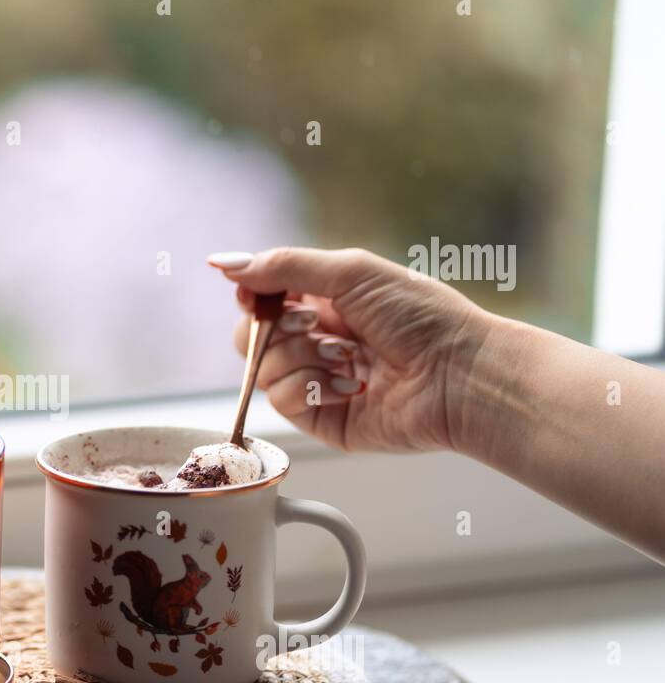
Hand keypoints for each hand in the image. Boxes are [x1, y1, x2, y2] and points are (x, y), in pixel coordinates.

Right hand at [214, 247, 491, 452]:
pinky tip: (352, 386)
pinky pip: (282, 401)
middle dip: (273, 328)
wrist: (459, 374)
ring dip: (301, 357)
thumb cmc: (421, 316)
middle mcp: (317, 342)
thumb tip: (223, 263)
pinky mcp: (323, 419)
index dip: (252, 295)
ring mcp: (318, 383)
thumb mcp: (351, 272)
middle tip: (310, 325)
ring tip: (346, 357)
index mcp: (326, 303)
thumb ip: (284, 267)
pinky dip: (311, 387)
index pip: (262, 299)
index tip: (255, 294)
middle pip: (250, 337)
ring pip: (262, 369)